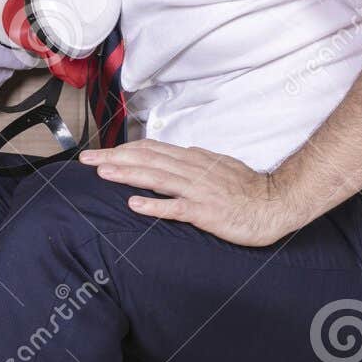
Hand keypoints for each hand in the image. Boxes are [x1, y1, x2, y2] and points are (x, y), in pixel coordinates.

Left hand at [79, 141, 305, 246]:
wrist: (274, 204)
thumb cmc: (247, 189)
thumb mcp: (217, 167)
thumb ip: (194, 162)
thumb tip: (174, 155)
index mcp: (193, 159)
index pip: (151, 150)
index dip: (123, 149)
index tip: (101, 152)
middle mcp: (192, 170)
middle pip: (146, 159)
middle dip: (114, 157)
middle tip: (86, 159)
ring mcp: (198, 190)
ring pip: (156, 178)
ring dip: (127, 174)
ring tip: (102, 172)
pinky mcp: (205, 212)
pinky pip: (176, 208)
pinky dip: (154, 205)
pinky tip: (134, 204)